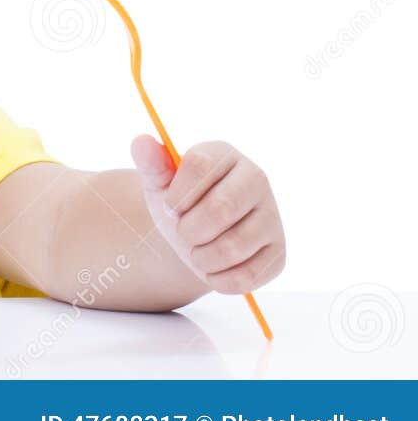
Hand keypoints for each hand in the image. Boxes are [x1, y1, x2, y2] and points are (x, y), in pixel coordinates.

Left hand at [130, 135, 285, 294]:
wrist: (195, 236)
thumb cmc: (178, 203)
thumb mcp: (159, 182)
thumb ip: (150, 163)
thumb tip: (141, 141)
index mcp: (225, 155)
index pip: (200, 164)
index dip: (177, 194)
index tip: (170, 207)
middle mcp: (257, 180)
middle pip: (220, 209)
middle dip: (188, 229)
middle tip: (183, 232)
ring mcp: (273, 218)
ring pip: (232, 248)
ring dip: (200, 257)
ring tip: (196, 249)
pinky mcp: (278, 255)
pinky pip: (245, 278)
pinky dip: (217, 279)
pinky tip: (213, 266)